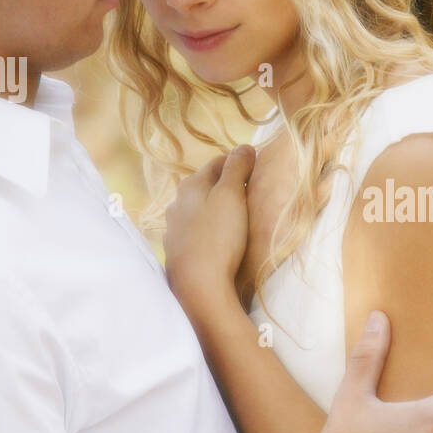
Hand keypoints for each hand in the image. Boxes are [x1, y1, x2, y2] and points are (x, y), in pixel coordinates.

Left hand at [163, 145, 254, 317]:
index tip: (258, 169)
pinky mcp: (178, 251)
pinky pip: (197, 231)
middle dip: (227, 185)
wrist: (199, 286)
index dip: (240, 162)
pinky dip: (210, 229)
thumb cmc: (219, 236)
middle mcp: (177, 203)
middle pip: (207, 185)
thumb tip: (244, 147)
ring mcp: (175, 229)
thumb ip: (237, 167)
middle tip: (251, 193)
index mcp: (191, 184)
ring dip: (217, 208)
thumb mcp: (232, 194)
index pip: (219, 162)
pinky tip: (220, 240)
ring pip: (200, 209)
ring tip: (237, 218)